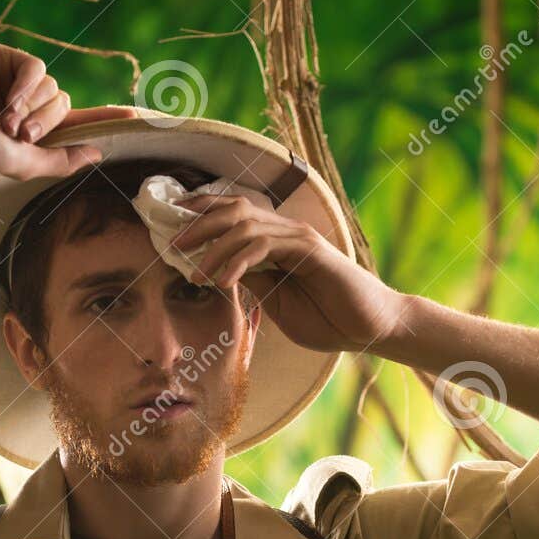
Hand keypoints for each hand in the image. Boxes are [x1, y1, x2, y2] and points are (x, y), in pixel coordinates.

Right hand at [0, 43, 136, 180]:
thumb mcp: (27, 164)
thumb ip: (63, 160)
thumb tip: (98, 154)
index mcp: (36, 124)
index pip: (79, 119)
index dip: (107, 117)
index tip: (137, 117)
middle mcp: (29, 100)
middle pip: (64, 104)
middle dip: (45, 122)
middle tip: (18, 134)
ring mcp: (17, 78)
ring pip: (52, 87)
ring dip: (32, 108)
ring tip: (4, 120)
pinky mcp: (6, 58)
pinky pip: (37, 68)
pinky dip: (26, 86)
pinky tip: (7, 99)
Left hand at [171, 193, 411, 353]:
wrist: (370, 329)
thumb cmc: (328, 319)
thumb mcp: (276, 301)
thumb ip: (253, 281)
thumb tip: (217, 270)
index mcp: (276, 242)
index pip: (232, 215)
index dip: (199, 214)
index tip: (169, 227)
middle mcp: (285, 231)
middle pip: (232, 209)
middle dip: (197, 222)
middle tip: (170, 241)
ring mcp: (298, 237)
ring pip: (244, 224)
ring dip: (212, 246)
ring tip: (193, 271)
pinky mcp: (310, 250)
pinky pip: (265, 245)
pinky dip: (238, 260)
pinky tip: (222, 281)